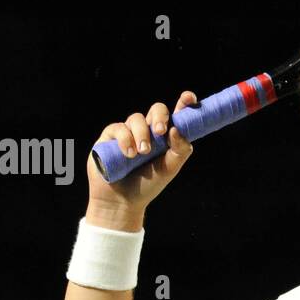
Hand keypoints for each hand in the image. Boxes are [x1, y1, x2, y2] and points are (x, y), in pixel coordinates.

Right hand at [84, 90, 198, 221]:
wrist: (122, 201)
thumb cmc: (148, 184)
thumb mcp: (170, 168)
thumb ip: (180, 150)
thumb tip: (176, 129)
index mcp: (166, 137)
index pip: (176, 116)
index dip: (183, 104)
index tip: (188, 98)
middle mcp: (148, 131)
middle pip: (156, 109)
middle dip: (160, 117)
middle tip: (161, 132)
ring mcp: (128, 132)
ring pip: (136, 118)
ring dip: (142, 134)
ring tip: (142, 154)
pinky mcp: (110, 137)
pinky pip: (118, 128)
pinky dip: (125, 140)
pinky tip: (129, 154)